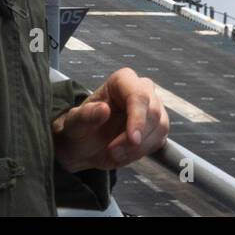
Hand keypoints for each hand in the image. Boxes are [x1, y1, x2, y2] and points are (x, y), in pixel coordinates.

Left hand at [51, 67, 169, 172]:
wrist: (86, 145)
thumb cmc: (81, 129)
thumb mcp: (74, 123)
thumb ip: (86, 115)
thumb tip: (104, 109)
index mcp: (122, 80)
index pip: (138, 95)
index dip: (138, 118)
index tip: (132, 139)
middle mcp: (142, 89)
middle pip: (153, 112)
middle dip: (134, 139)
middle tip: (113, 151)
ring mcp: (152, 107)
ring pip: (160, 127)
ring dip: (138, 148)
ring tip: (115, 153)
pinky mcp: (157, 126)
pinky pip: (159, 140)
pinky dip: (141, 152)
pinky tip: (124, 154)